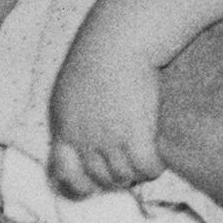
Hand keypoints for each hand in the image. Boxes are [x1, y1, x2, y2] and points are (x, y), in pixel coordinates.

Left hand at [46, 27, 162, 197]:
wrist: (120, 37)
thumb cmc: (100, 53)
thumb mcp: (72, 87)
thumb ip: (75, 116)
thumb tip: (86, 140)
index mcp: (63, 125)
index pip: (63, 173)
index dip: (79, 184)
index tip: (93, 185)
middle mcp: (82, 138)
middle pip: (101, 178)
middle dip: (116, 175)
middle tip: (131, 161)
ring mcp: (108, 140)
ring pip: (125, 176)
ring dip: (137, 171)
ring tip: (147, 156)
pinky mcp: (136, 137)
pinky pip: (148, 168)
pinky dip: (156, 166)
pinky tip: (160, 154)